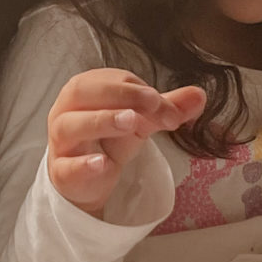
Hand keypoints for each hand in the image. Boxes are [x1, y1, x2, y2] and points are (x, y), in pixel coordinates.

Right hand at [47, 68, 205, 216]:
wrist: (87, 180)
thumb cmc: (109, 139)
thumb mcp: (142, 120)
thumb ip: (167, 107)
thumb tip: (200, 95)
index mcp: (86, 89)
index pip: (113, 82)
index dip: (144, 92)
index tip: (170, 111)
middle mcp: (66, 110)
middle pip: (82, 93)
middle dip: (120, 95)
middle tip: (153, 104)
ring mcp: (61, 142)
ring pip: (70, 126)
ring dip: (101, 120)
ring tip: (131, 123)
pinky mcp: (61, 172)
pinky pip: (66, 166)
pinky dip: (83, 164)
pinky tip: (103, 164)